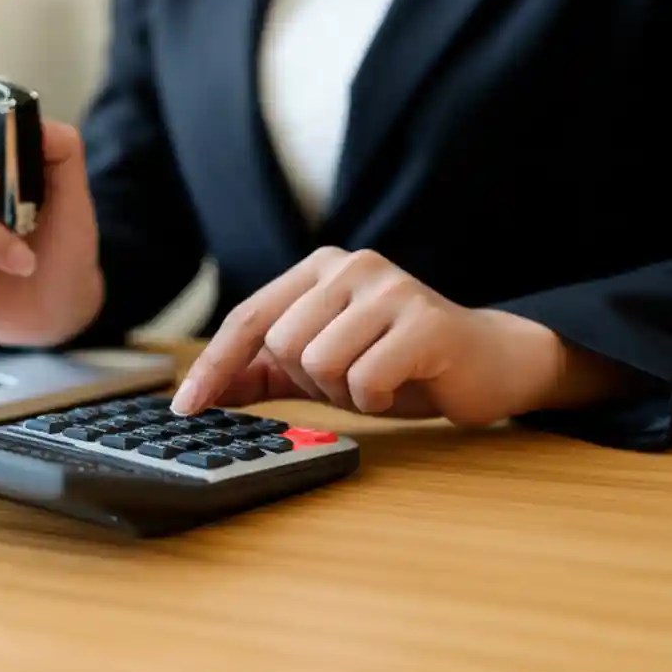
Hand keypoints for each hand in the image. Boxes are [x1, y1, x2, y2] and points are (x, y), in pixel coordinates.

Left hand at [170, 247, 629, 422]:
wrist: (486, 363)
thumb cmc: (398, 362)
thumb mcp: (320, 366)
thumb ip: (262, 373)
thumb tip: (202, 393)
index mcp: (320, 267)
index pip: (248, 318)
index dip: (213, 365)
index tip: (185, 407)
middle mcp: (351, 265)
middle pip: (282, 344)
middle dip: (310, 379)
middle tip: (353, 375)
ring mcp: (390, 288)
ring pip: (319, 362)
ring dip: (345, 390)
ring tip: (380, 376)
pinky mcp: (424, 320)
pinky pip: (364, 379)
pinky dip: (377, 397)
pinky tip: (404, 383)